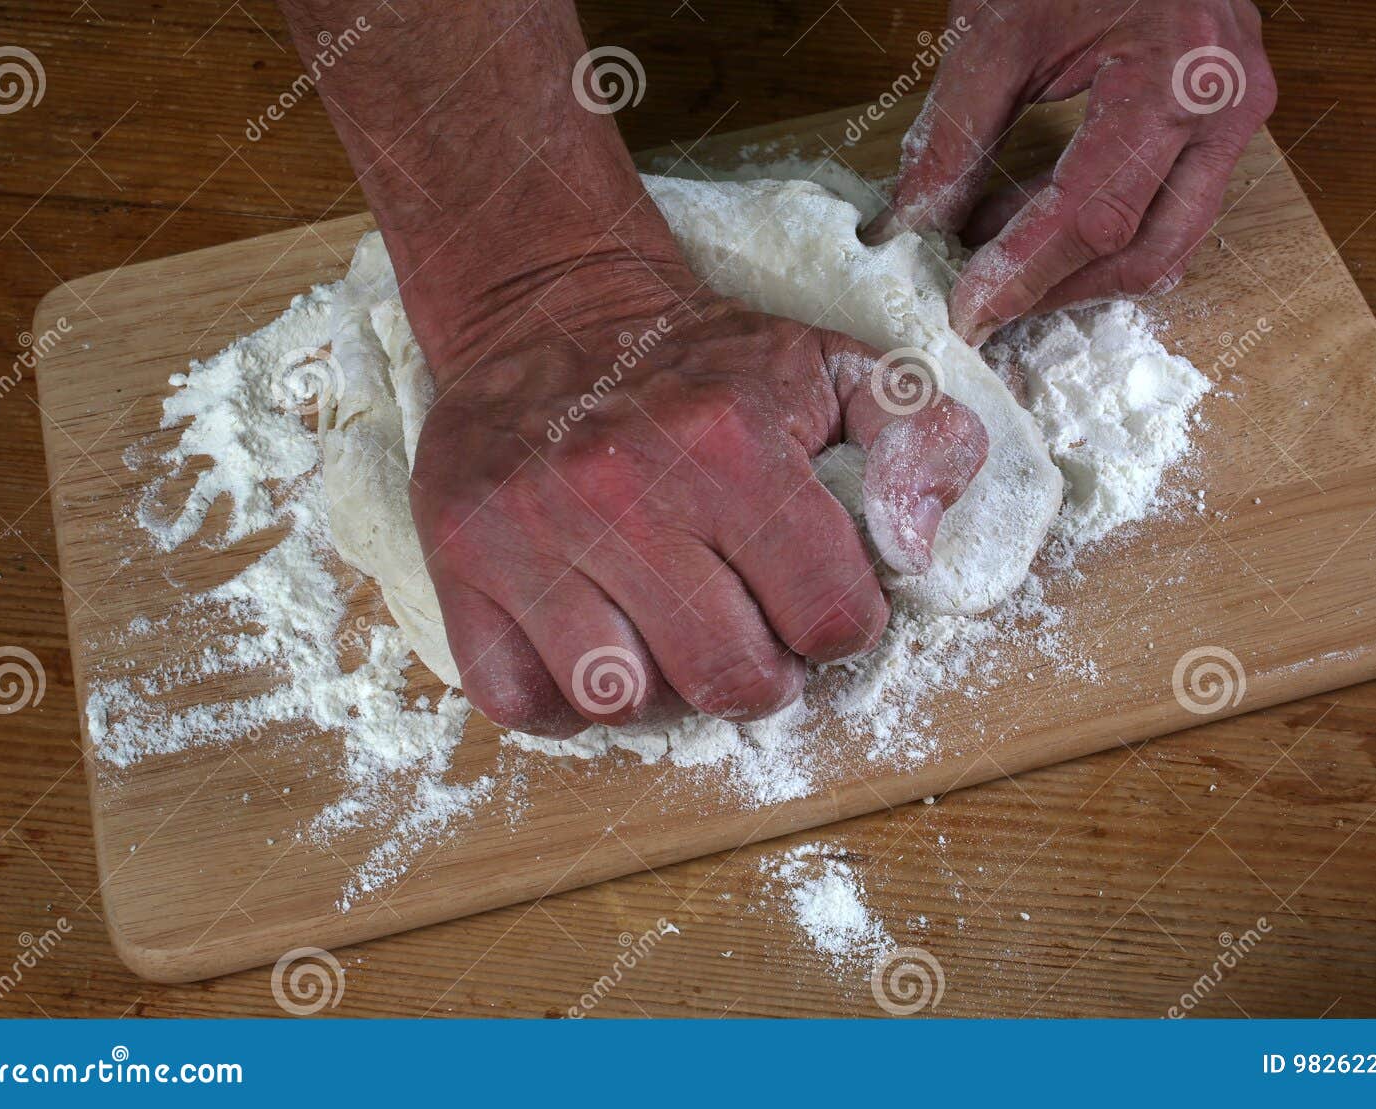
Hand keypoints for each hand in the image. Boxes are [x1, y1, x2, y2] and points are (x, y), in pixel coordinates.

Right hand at [410, 290, 986, 736]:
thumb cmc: (705, 364)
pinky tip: (598, 648)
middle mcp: (625, 485)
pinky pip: (523, 703)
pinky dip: (567, 702)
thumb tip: (917, 550)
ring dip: (663, 693)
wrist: (552, 312)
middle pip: (730, 680)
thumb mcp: (833, 368)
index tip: (819, 603)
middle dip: (762, 677)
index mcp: (733, 441)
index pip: (831, 617)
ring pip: (623, 702)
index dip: (842, 627)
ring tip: (671, 640)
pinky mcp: (458, 557)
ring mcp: (531, 527)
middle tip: (752, 638)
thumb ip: (916, 439)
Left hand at [867, 0, 1276, 340]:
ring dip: (1078, 268)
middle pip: (1147, 250)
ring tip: (996, 256)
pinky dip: (1099, 230)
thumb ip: (952, 139)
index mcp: (1176, 75)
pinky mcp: (1224, 123)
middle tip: (979, 298)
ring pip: (1167, 243)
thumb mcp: (995, 34)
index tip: (967, 313)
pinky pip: (1169, 208)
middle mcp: (1225, 106)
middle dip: (1057, 288)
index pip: (1094, 214)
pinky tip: (1031, 222)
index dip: (1024, 274)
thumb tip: (913, 227)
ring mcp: (1237, 116)